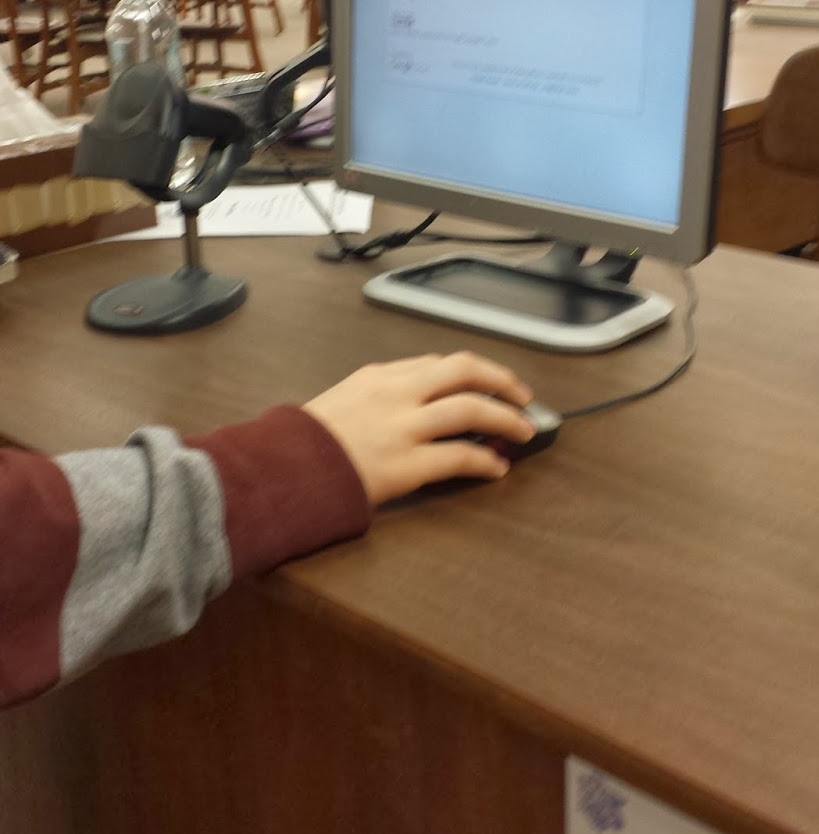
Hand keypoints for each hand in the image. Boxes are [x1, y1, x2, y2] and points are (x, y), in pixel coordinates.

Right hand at [305, 351, 534, 504]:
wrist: (279, 470)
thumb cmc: (303, 443)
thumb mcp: (340, 401)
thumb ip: (376, 396)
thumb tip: (414, 405)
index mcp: (378, 377)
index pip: (437, 364)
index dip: (472, 373)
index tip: (488, 383)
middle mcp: (395, 393)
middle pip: (462, 370)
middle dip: (500, 380)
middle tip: (522, 395)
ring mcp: (402, 427)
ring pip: (470, 408)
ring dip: (505, 418)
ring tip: (524, 430)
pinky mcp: (406, 464)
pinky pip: (459, 455)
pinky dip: (485, 460)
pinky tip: (497, 468)